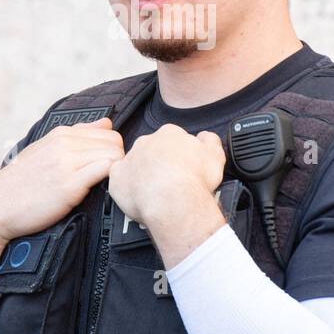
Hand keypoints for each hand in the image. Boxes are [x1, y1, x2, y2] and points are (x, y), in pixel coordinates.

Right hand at [0, 118, 123, 245]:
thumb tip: (106, 122)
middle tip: (109, 179)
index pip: (108, 131)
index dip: (112, 150)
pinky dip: (111, 181)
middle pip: (115, 142)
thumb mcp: (46, 150)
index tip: (106, 166)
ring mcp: (67, 163)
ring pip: (114, 155)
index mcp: (60, 134)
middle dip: (118, 159)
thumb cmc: (22, 184)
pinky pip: (106, 171)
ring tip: (105, 186)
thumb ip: (78, 135)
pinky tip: (102, 192)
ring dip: (116, 172)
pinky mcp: (69, 185)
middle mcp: (64, 144)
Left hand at [108, 124, 226, 268]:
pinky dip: (126, 187)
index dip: (178, 155)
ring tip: (155, 193)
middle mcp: (147, 141)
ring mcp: (130, 158)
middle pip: (152, 149)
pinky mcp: (117, 177)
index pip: (172, 138)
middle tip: (169, 181)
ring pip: (135, 164)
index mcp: (169, 133)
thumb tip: (205, 137)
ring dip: (142, 174)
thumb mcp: (215, 155)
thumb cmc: (195, 179)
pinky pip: (119, 180)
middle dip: (158, 162)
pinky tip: (138, 197)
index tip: (182, 167)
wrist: (174, 200)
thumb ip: (211, 141)